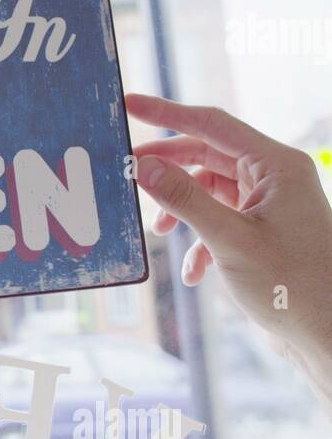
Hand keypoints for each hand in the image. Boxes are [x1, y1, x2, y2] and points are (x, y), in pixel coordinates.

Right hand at [127, 94, 331, 405]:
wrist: (327, 334)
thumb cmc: (291, 286)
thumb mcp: (229, 240)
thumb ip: (184, 200)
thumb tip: (144, 167)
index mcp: (276, 165)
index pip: (212, 124)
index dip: (167, 113)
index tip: (129, 105)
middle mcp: (275, 176)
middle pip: (206, 153)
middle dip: (167, 167)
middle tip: (127, 171)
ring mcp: (269, 201)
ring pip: (209, 187)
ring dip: (181, 208)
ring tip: (160, 232)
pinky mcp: (263, 227)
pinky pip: (219, 217)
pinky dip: (199, 239)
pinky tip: (193, 271)